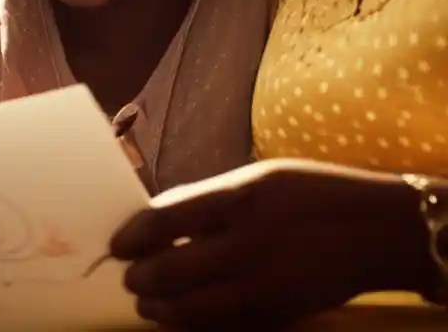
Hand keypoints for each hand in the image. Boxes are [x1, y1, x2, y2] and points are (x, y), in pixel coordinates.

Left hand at [110, 159, 432, 329]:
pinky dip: (195, 323)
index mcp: (237, 200)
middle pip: (168, 272)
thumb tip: (157, 216)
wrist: (377, 231)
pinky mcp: (277, 314)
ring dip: (160, 308)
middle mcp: (245, 244)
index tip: (117, 246)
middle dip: (139, 280)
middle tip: (130, 279)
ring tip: (150, 303)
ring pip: (189, 309)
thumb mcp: (255, 178)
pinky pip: (222, 326)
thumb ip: (205, 198)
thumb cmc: (311, 194)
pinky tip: (185, 315)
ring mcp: (262, 285)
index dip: (131, 237)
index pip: (163, 221)